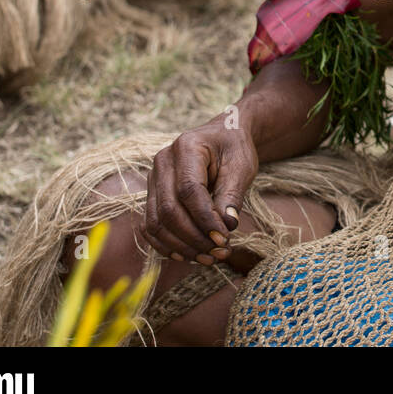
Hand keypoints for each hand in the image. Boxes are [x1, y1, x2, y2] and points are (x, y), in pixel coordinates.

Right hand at [142, 117, 258, 264]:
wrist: (223, 136)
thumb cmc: (234, 148)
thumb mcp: (242, 166)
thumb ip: (233, 194)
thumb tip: (227, 226)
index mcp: (187, 147)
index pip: (189, 190)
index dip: (205, 219)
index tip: (223, 238)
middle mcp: (163, 162)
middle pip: (169, 209)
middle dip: (193, 237)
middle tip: (219, 253)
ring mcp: (154, 178)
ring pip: (156, 222)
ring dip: (181, 246)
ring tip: (209, 258)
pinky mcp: (152, 194)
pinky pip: (151, 226)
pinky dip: (166, 245)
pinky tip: (188, 255)